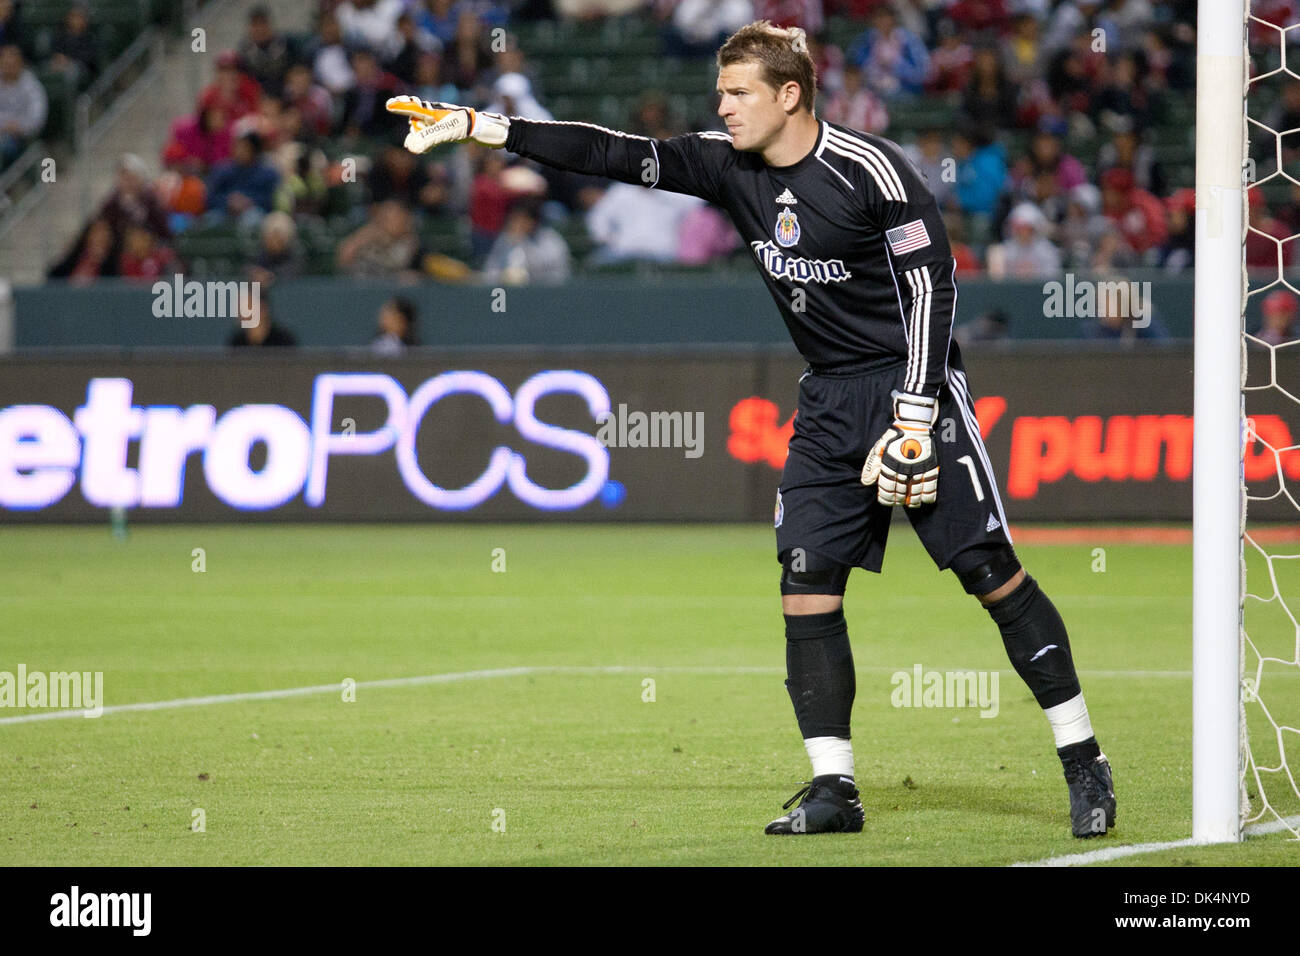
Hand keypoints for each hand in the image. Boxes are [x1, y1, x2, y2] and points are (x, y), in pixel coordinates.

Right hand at [385, 95, 508, 152]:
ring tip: (413, 146)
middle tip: (410, 135)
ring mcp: (442, 123)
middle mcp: (436, 115)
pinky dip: (425, 142)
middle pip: (416, 119)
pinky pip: (431, 136)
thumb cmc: (468, 126)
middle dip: (412, 126)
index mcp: (435, 110)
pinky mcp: (448, 132)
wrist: (488, 131)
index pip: (414, 107)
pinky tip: (423, 149)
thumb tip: (411, 147)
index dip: (402, 106)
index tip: (389, 105)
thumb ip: (428, 138)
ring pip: (423, 129)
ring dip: (417, 137)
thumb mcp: (447, 132)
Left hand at [861, 391, 938, 506]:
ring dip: (913, 501)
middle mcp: (904, 469)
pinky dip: (928, 495)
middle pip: (901, 492)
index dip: (886, 497)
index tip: (886, 500)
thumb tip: (865, 482)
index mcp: (890, 465)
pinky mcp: (931, 466)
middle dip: (898, 499)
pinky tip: (925, 500)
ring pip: (916, 492)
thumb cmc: (894, 437)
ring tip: (911, 503)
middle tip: (898, 501)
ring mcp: (918, 468)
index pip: (887, 488)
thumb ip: (872, 466)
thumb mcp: (878, 449)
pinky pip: (931, 485)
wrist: (913, 425)